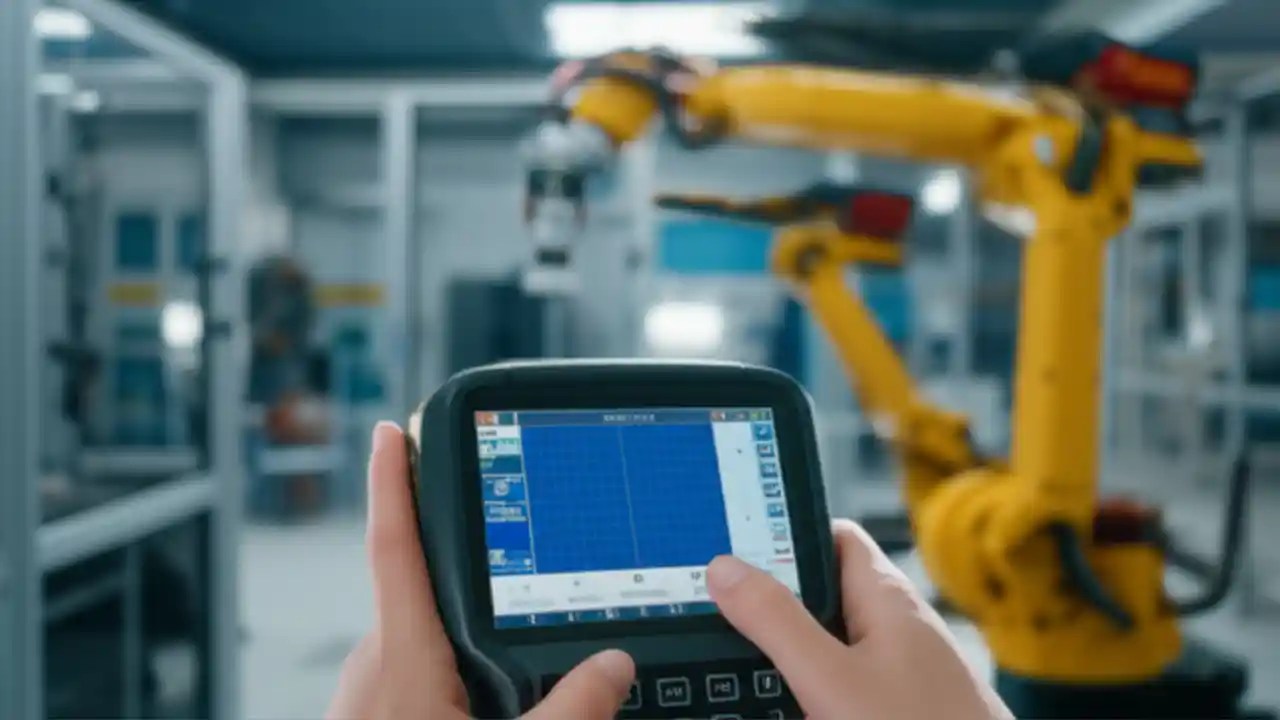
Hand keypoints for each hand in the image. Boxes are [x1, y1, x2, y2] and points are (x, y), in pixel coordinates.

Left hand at [328, 422, 636, 719]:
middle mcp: (378, 665)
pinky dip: (452, 666)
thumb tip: (614, 665)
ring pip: (425, 635)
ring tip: (513, 659)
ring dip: (465, 630)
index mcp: (404, 659)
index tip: (388, 433)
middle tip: (519, 557)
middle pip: (426, 591)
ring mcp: (372, 691)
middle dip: (470, 568)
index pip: (394, 547)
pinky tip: (486, 697)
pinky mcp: (378, 713)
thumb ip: (569, 710)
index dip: (392, 484)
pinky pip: (417, 669)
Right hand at [707, 520, 1011, 719]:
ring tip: (745, 671)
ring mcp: (907, 674)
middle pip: (826, 594)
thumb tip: (727, 569)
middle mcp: (901, 629)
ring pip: (835, 646)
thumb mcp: (831, 681)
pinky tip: (791, 711)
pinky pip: (851, 684)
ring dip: (793, 655)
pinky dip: (817, 690)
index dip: (784, 537)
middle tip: (724, 619)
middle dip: (777, 606)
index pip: (834, 537)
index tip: (732, 552)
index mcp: (888, 600)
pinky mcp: (906, 710)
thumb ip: (777, 622)